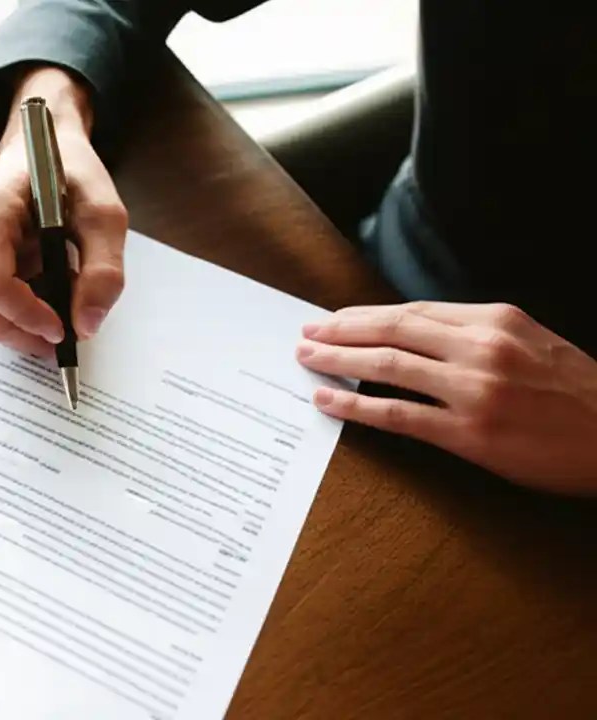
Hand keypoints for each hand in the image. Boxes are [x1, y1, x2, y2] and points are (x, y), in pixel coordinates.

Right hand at [0, 66, 126, 356]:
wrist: (45, 143)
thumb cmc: (71, 170)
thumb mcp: (105, 214)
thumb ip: (102, 270)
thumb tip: (87, 325)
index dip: (31, 319)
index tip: (66, 329)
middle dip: (32, 329)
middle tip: (74, 326)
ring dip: (31, 320)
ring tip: (66, 295)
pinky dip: (25, 308)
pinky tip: (50, 285)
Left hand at [296, 301, 596, 495]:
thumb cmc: (576, 393)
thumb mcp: (532, 344)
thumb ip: (478, 336)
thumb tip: (416, 337)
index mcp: (496, 320)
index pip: (413, 311)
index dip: (367, 315)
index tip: (335, 318)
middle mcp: (482, 347)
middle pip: (392, 330)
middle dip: (340, 330)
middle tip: (305, 334)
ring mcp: (474, 390)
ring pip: (387, 366)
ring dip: (338, 360)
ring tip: (306, 359)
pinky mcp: (470, 433)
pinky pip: (397, 415)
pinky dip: (355, 406)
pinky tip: (328, 401)